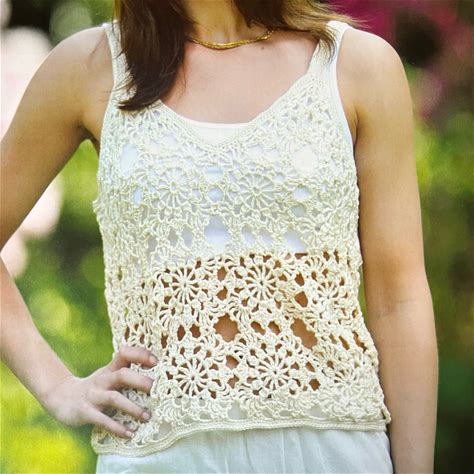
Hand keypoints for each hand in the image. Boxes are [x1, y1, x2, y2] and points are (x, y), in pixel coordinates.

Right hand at [40, 345, 157, 438]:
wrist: (62, 396)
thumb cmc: (97, 386)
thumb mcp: (109, 375)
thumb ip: (128, 372)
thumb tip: (158, 375)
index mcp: (110, 369)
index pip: (124, 354)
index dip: (140, 355)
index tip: (156, 361)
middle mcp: (103, 380)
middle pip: (122, 375)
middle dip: (140, 381)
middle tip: (156, 389)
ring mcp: (94, 396)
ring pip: (114, 399)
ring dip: (132, 408)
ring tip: (147, 416)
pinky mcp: (86, 412)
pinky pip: (103, 420)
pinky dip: (117, 428)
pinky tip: (130, 433)